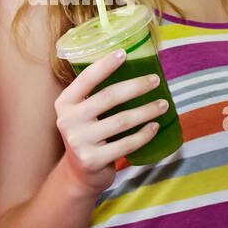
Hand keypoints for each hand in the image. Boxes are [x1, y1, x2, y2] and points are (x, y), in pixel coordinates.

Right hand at [55, 48, 168, 196]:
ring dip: (146, 111)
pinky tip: (155, 127)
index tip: (124, 53)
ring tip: (163, 104)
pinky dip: (143, 135)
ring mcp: (79, 142)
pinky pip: (126, 144)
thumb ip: (95, 95)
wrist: (79, 174)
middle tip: (155, 80)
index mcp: (65, 103)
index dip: (105, 64)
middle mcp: (68, 120)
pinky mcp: (93, 160)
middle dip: (136, 86)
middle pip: (108, 97)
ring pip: (121, 121)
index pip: (86, 78)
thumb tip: (133, 68)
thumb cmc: (89, 134)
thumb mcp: (82, 113)